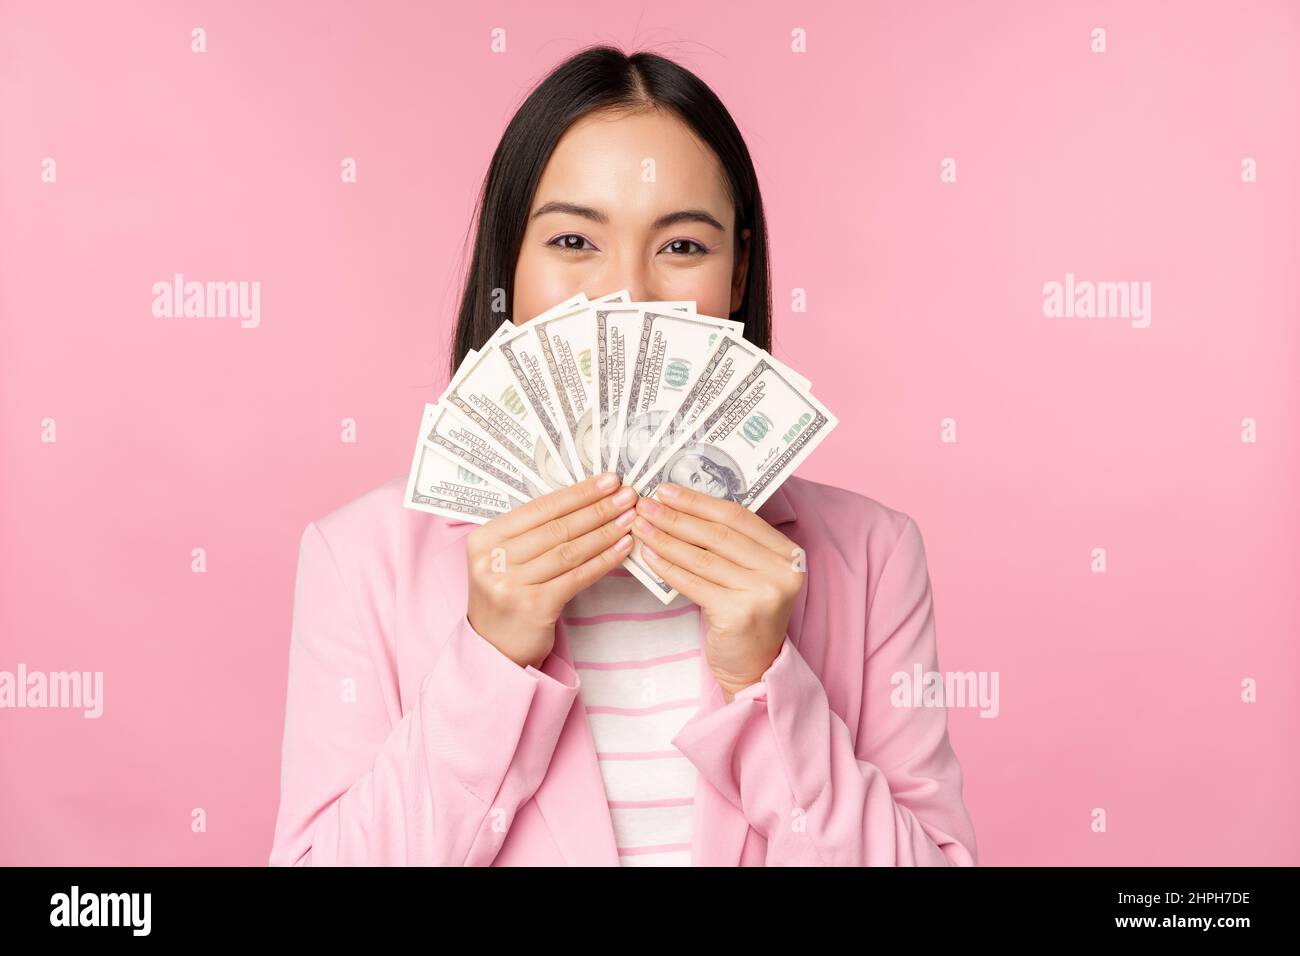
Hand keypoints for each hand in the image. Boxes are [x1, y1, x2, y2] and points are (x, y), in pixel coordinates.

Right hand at [466, 471, 636, 668]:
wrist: (495, 648)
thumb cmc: (508, 596)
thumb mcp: (507, 559)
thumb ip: (533, 532)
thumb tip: (585, 500)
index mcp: (485, 538)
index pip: (539, 507)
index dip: (577, 493)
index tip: (608, 480)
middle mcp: (494, 559)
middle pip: (557, 527)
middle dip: (598, 508)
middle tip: (628, 495)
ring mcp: (512, 584)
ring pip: (569, 550)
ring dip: (605, 532)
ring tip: (630, 518)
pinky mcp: (534, 606)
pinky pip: (577, 577)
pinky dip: (603, 561)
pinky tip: (622, 549)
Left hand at [629, 482, 804, 702]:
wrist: (754, 667)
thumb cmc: (745, 614)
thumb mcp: (750, 573)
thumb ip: (730, 543)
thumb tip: (679, 505)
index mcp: (787, 553)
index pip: (737, 516)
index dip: (699, 501)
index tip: (667, 489)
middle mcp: (782, 570)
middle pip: (719, 534)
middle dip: (677, 516)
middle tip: (645, 504)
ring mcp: (764, 593)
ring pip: (703, 557)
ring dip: (666, 539)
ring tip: (640, 526)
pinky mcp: (740, 613)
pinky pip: (694, 583)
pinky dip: (668, 567)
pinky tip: (649, 556)